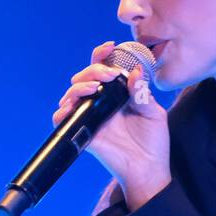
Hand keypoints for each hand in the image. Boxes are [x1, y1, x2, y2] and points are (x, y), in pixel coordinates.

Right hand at [53, 41, 170, 206]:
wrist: (149, 170)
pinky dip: (63, 110)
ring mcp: (90, 117)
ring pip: (71, 93)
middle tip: (108, 75)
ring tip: (95, 87)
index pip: (104, 68)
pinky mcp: (82, 133)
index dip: (102, 55)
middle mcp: (101, 103)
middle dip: (93, 69)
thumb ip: (142, 93)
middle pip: (85, 77)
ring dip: (80, 85)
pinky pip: (62, 119)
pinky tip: (74, 105)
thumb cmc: (153, 143)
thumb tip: (134, 71)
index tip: (110, 46)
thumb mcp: (153, 113)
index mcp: (117, 94)